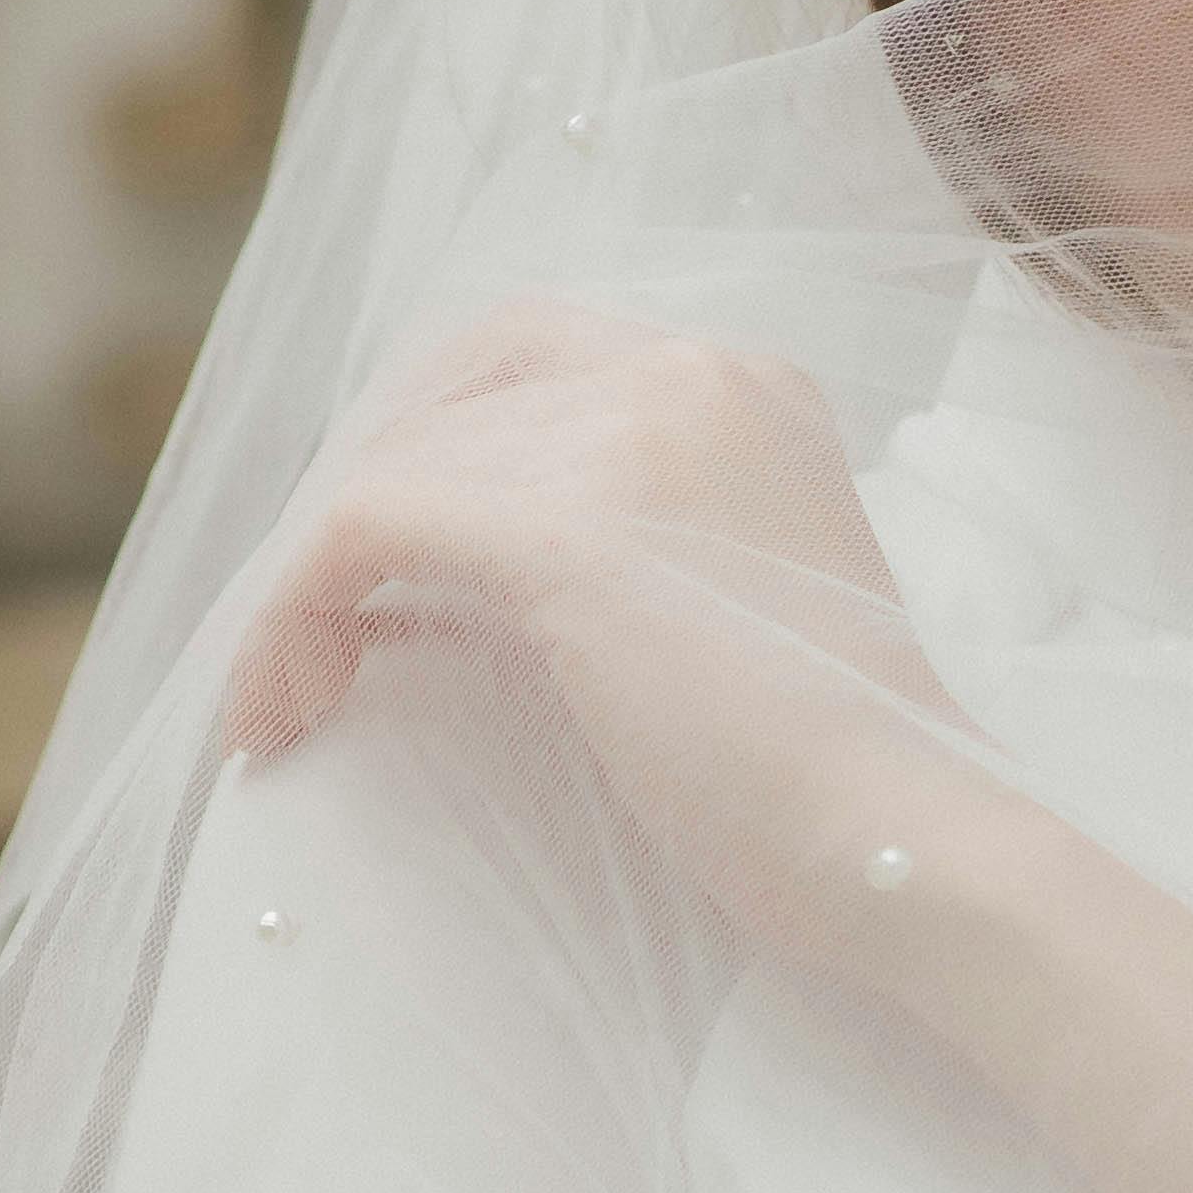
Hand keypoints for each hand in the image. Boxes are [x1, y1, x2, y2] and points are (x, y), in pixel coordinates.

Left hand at [226, 305, 975, 972]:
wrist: (910, 840)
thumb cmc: (833, 776)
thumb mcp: (719, 612)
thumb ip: (600, 553)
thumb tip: (415, 585)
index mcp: (744, 379)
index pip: (520, 353)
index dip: (421, 444)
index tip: (372, 567)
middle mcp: (688, 369)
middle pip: (439, 397)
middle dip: (349, 511)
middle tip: (305, 636)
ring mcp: (630, 435)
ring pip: (385, 467)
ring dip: (303, 588)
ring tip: (285, 702)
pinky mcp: (567, 531)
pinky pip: (359, 532)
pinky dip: (291, 614)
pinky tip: (282, 706)